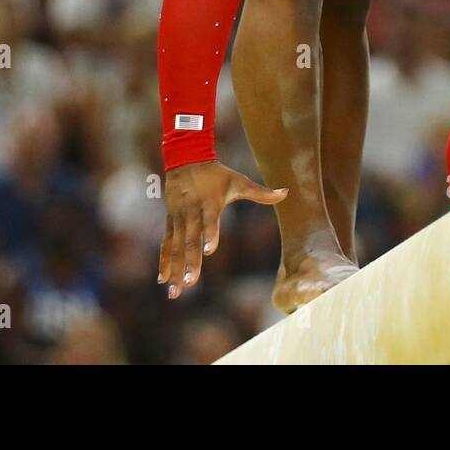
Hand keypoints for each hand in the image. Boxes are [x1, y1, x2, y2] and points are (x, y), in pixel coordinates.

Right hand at [159, 161, 286, 298]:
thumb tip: (286, 193)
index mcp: (210, 203)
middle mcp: (192, 213)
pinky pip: (167, 244)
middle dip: (190, 262)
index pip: (210, 220)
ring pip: (176, 246)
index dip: (210, 234)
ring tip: (175, 291)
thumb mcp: (239, 181)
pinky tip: (163, 280)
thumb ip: (261, 193)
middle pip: (191, 240)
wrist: (186, 159)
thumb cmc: (217, 174)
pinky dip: (164, 261)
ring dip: (175, 268)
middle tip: (190, 282)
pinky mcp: (171, 221)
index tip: (210, 250)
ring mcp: (179, 218)